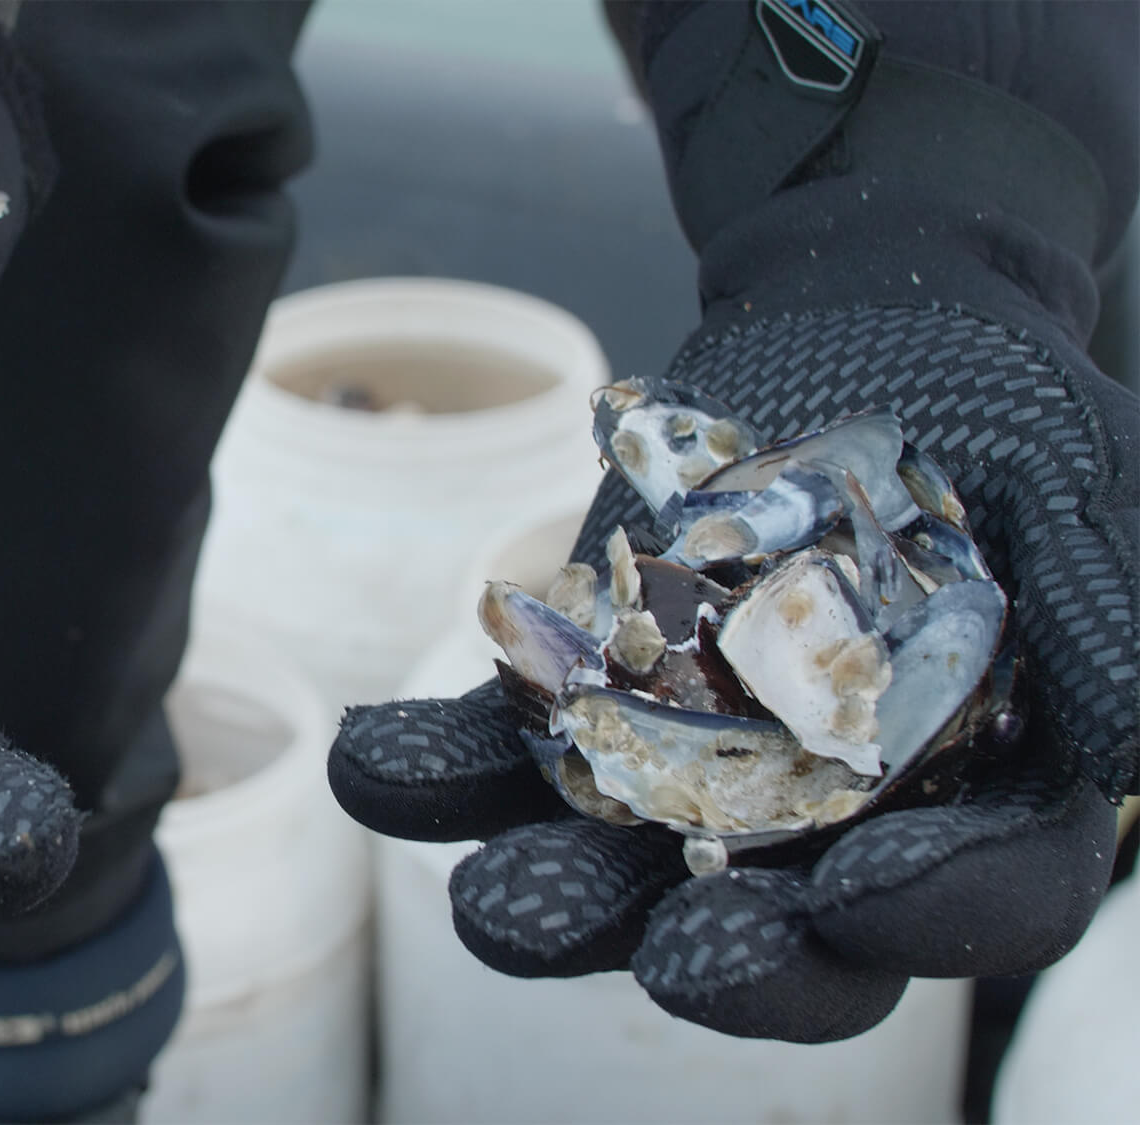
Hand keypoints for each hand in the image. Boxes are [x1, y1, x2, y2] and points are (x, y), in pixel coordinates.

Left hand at [329, 305, 1135, 1040]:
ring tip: (494, 905)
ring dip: (560, 899)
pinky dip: (437, 771)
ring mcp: (697, 774)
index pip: (985, 892)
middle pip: (797, 936)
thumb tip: (1137, 735)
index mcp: (987, 788)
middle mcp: (836, 815)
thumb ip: (1103, 611)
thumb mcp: (1078, 482)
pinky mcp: (589, 708)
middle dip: (737, 957)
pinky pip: (502, 762)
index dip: (937, 910)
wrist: (851, 322)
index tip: (866, 896)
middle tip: (675, 956)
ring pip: (630, 875)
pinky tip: (374, 765)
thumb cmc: (991, 409)